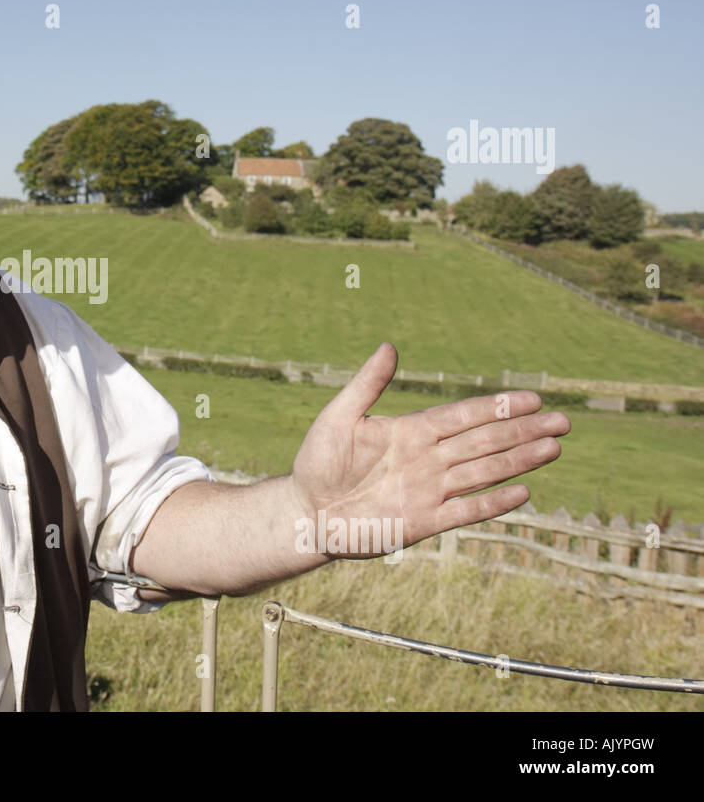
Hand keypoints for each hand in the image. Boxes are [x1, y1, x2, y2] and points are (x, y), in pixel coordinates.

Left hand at [289, 343, 570, 557]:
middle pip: (484, 442)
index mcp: (412, 432)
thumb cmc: (318, 462)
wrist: (306, 511)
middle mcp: (428, 460)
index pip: (464, 416)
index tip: (532, 398)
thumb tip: (388, 346)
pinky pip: (465, 511)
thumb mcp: (339, 417)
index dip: (497, 407)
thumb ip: (366, 385)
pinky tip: (523, 492)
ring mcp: (429, 491)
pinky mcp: (423, 522)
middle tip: (563, 421)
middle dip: (522, 431)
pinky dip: (492, 503)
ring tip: (554, 447)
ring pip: (483, 473)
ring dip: (518, 461)